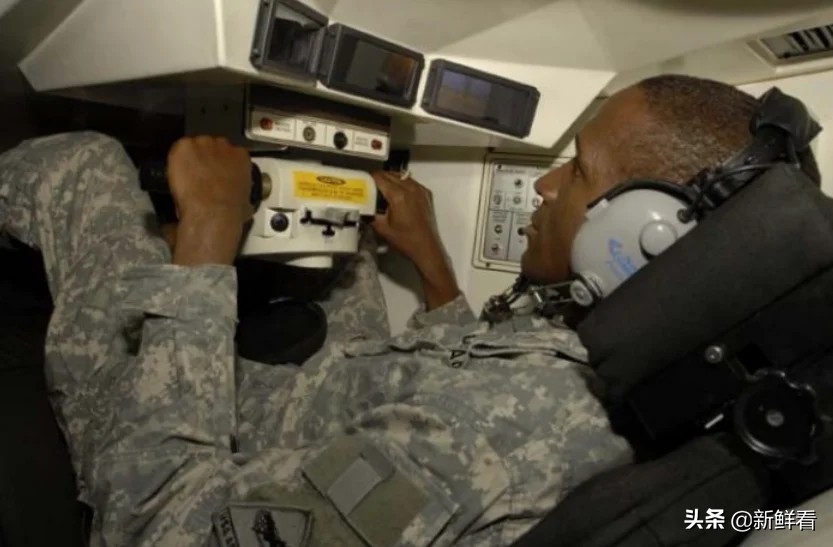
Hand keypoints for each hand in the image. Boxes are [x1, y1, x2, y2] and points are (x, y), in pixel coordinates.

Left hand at [166, 136, 252, 265]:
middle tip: (202, 175)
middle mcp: (223, 145)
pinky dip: (176, 159)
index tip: (218, 172)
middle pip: (212, 145)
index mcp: (241, 156)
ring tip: (187, 175)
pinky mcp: (185, 146)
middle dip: (207, 158)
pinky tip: (177, 172)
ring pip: (194, 146)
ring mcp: (203, 144)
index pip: (231, 152)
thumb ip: (239, 186)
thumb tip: (238, 194)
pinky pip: (179, 149)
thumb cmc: (230, 209)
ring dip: (191, 158)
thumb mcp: (245, 198)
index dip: (222, 162)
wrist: (213, 211)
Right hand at [371, 171, 459, 308]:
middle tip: (369, 186)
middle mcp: (411, 188)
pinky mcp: (426, 194)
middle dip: (379, 178)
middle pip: (390, 174)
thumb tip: (361, 206)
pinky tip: (397, 194)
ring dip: (391, 179)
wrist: (427, 248)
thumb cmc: (405, 240)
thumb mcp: (381, 228)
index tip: (362, 182)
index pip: (380, 177)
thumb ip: (370, 213)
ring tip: (382, 189)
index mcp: (399, 195)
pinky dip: (402, 184)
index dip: (369, 178)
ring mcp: (420, 190)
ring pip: (401, 176)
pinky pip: (411, 182)